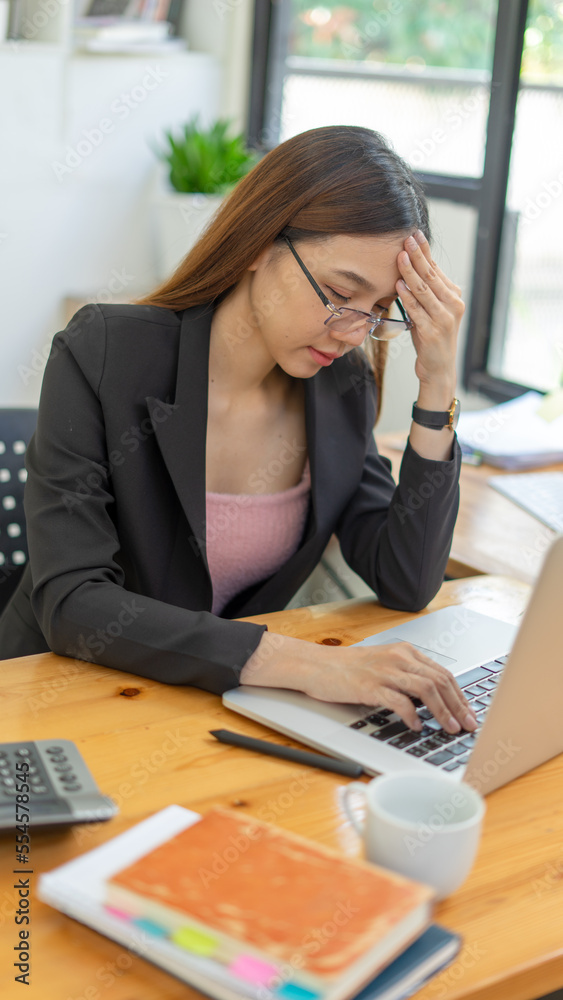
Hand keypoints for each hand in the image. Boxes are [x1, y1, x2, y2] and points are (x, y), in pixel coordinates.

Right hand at [303, 642, 476, 733]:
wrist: (316, 666)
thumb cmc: (347, 669)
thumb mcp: (384, 667)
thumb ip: (407, 678)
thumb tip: (432, 701)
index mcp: (405, 652)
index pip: (443, 673)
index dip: (460, 696)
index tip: (469, 713)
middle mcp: (398, 658)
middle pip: (440, 680)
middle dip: (458, 706)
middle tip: (468, 725)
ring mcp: (385, 671)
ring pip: (426, 689)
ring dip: (443, 711)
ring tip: (450, 728)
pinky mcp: (370, 685)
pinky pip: (399, 700)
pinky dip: (412, 715)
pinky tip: (417, 726)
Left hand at [396, 230, 464, 393]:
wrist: (439, 368)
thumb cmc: (431, 338)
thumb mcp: (431, 311)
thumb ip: (425, 293)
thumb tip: (410, 269)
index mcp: (454, 297)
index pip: (437, 270)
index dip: (425, 252)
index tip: (415, 235)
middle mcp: (453, 305)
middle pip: (431, 276)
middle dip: (418, 256)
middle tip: (407, 239)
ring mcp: (444, 319)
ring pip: (424, 290)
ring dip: (411, 272)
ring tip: (400, 257)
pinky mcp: (433, 331)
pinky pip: (417, 310)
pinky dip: (407, 296)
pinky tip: (399, 285)